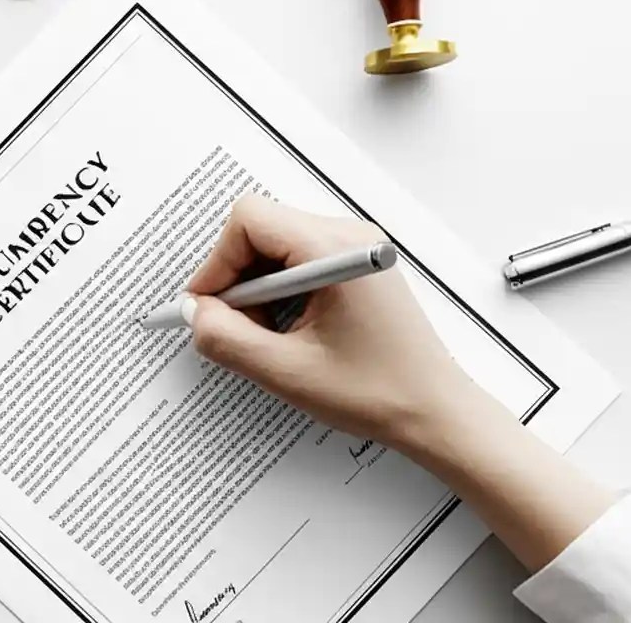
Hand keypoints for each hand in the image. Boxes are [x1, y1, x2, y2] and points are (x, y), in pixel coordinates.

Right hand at [188, 196, 614, 570]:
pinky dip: (281, 292)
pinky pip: (299, 260)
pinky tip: (291, 331)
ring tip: (271, 336)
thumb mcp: (287, 372)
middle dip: (237, 278)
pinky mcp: (357, 266)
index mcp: (334, 250)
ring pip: (276, 246)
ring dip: (260, 288)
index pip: (249, 220)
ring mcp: (356, 248)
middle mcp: (349, 236)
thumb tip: (196, 314)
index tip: (208, 305)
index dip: (217, 262)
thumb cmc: (380, 392)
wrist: (434, 411)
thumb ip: (228, 339)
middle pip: (261, 229)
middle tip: (239, 327)